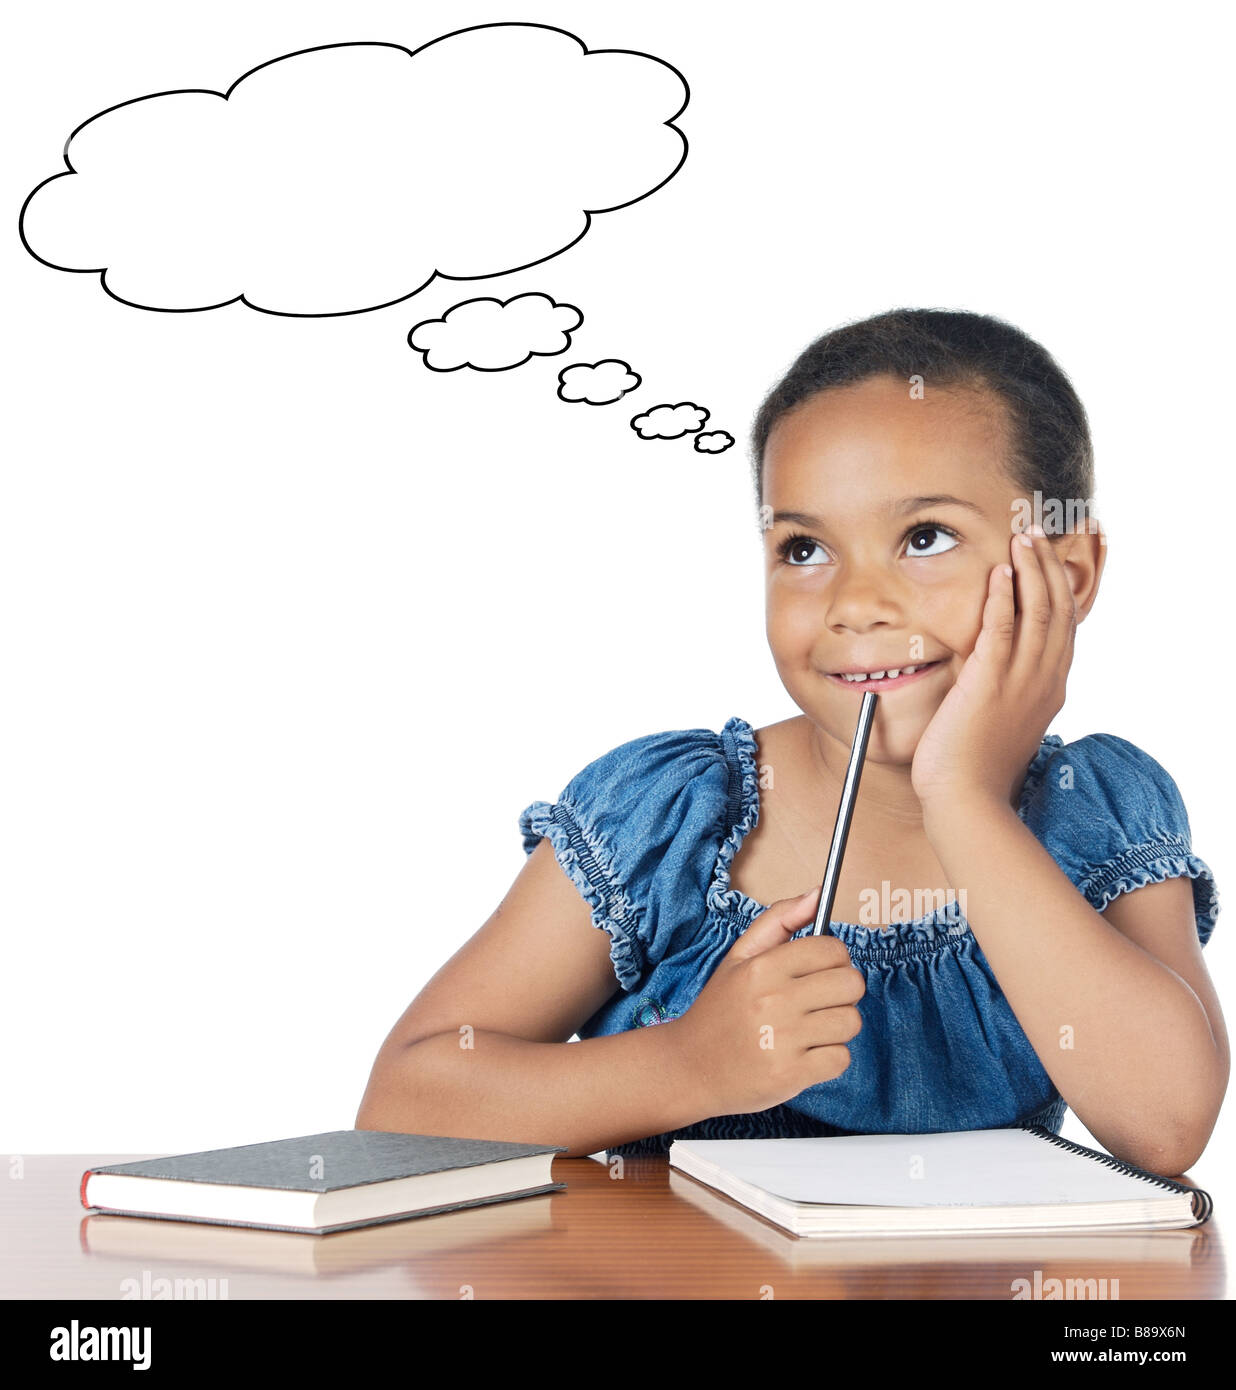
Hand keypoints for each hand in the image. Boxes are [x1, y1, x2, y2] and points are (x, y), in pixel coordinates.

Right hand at [665, 885, 865, 1117]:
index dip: (834, 958)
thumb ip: (779, 920)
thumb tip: (817, 893)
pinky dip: (829, 1058)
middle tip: (819, 1000)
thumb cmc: (720, 1009)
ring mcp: (782, 1039)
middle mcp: (773, 1000)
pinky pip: (841, 1059)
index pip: (832, 949)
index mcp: (762, 967)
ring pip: (850, 1021)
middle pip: (851, 984)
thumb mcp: (739, 957)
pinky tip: (804, 1054)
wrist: (690, 1066)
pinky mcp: (790, 1075)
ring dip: (837, 1026)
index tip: (821, 970)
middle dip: (842, 991)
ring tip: (810, 1028)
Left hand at [910, 524, 1076, 813]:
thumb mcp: (1003, 727)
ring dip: (1031, 570)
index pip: (1063, 630)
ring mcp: (1021, 682)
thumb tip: (991, 683)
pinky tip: (1002, 572)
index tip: (1049, 563)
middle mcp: (1044, 682)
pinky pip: (1003, 629)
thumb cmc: (974, 772)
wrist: (966, 801)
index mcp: (1048, 691)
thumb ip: (1006, 698)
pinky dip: (1006, 597)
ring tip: (1023, 538)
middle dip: (1048, 568)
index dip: (1059, 591)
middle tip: (1037, 535)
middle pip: (1057, 611)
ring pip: (1037, 612)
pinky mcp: (991, 683)